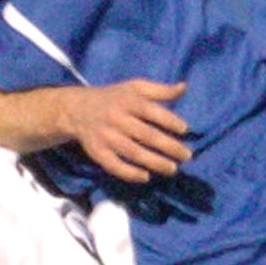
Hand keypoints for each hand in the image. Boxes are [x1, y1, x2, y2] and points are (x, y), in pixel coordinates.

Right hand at [63, 80, 190, 182]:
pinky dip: (130, 174)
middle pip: (145, 135)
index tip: (185, 130)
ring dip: (155, 163)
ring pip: (133, 152)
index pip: (151, 111)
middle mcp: (116, 119)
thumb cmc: (115, 97)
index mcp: (127, 101)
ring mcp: (106, 137)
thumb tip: (184, 87)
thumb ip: (160, 90)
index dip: (169, 120)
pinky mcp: (97, 152)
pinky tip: (146, 177)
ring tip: (173, 169)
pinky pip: (114, 166)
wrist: (78, 109)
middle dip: (169, 147)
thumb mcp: (135, 87)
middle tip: (187, 156)